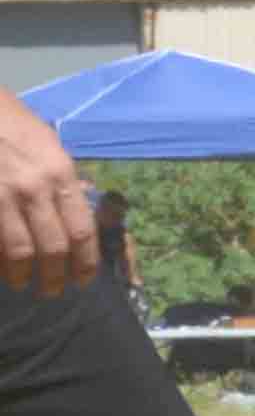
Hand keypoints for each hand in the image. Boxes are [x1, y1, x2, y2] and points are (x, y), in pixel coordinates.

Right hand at [0, 97, 91, 291]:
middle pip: (54, 247)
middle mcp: (35, 188)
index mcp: (60, 174)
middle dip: (55, 276)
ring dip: (23, 275)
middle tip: (54, 291)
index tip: (84, 280)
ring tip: (23, 284)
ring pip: (19, 251)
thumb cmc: (10, 124)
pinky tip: (1, 269)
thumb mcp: (47, 145)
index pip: (82, 230)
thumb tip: (80, 209)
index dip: (85, 262)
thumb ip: (62, 180)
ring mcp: (1, 197)